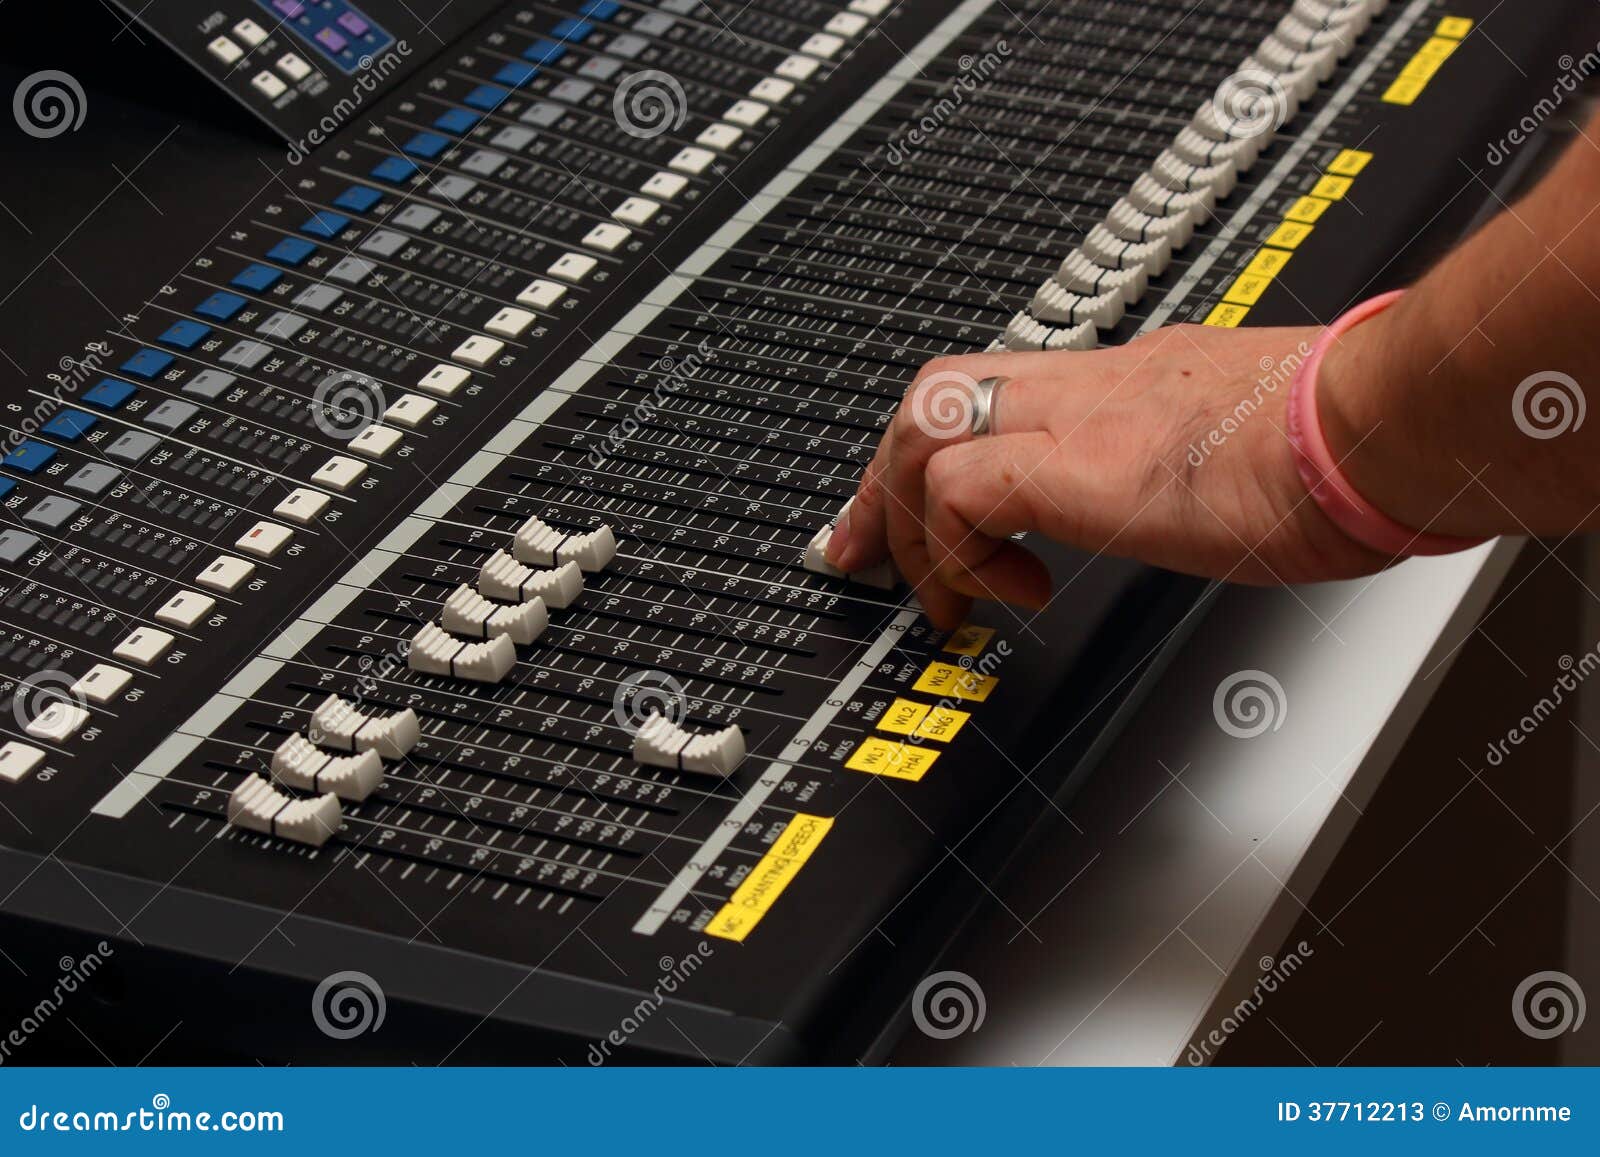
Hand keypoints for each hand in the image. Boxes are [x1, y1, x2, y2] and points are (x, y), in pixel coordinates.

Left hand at [825, 324, 1391, 629]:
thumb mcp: (1249, 448)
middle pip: (933, 396)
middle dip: (877, 478)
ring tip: (935, 597)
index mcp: (1128, 379)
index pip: (996, 392)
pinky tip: (1007, 598)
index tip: (906, 509)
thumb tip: (1204, 499)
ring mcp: (1078, 415)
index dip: (932, 452)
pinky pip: (959, 492)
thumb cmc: (1348, 443)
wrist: (1383, 424)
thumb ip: (1201, 464)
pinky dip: (956, 552)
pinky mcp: (1077, 463)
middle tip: (857, 553)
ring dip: (903, 519)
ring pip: (922, 427)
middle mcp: (1090, 381)